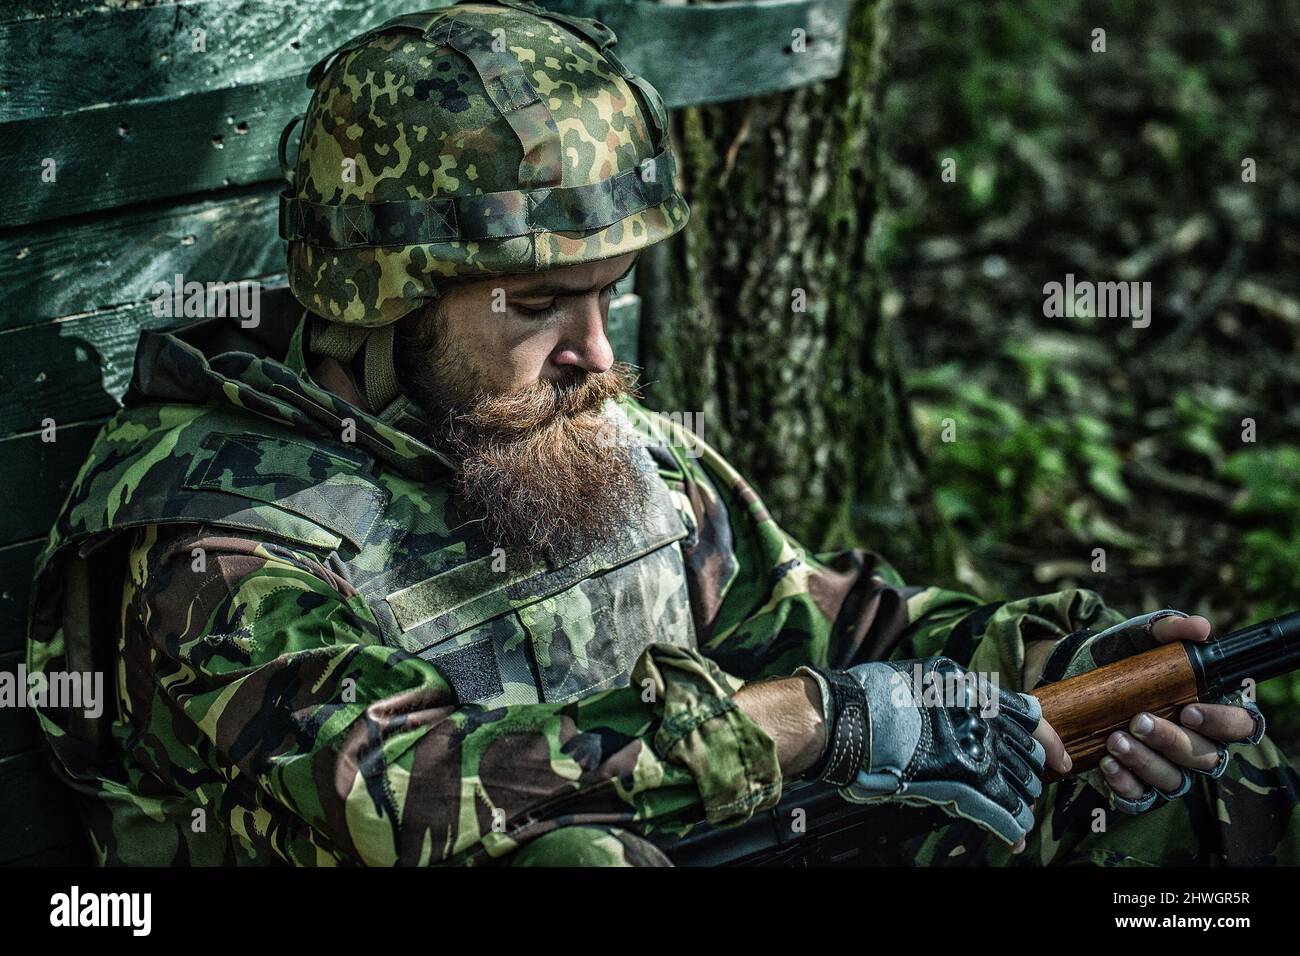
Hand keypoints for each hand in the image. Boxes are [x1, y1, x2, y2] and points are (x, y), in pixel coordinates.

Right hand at [837, 658, 1069, 851]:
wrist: (852, 717)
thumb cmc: (878, 696)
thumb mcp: (928, 678)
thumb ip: (956, 694)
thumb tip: (968, 706)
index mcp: (978, 695)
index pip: (1033, 719)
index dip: (1049, 742)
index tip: (1057, 758)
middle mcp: (986, 724)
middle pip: (1030, 757)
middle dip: (1029, 774)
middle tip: (1024, 786)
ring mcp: (977, 756)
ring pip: (1021, 787)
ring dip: (1021, 801)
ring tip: (1016, 812)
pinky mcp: (964, 787)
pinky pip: (1003, 814)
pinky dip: (1011, 828)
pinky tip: (1014, 838)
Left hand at [1099, 614, 1263, 801]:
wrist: (1075, 675)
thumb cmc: (1124, 658)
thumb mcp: (1142, 639)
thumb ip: (1171, 630)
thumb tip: (1200, 628)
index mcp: (1208, 711)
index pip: (1240, 726)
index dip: (1221, 722)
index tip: (1190, 710)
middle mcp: (1195, 744)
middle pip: (1205, 756)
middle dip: (1172, 740)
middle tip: (1139, 720)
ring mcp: (1167, 766)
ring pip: (1173, 779)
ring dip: (1145, 760)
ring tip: (1115, 738)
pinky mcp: (1136, 782)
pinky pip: (1139, 795)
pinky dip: (1124, 782)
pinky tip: (1106, 762)